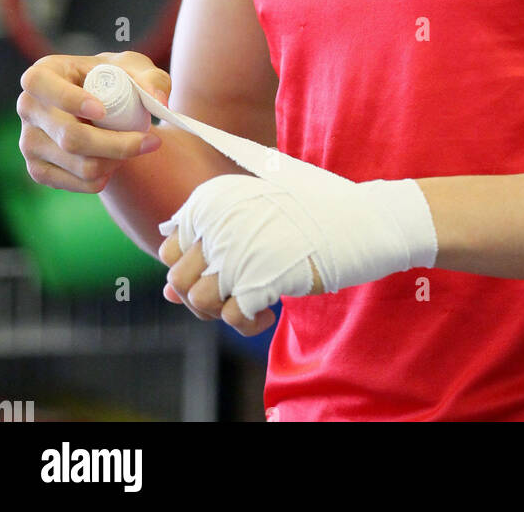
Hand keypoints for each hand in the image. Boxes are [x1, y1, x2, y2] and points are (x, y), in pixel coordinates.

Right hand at [17, 50, 169, 192]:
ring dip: (116, 161)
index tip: (102, 111)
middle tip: (152, 141)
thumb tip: (159, 101)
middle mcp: (28, 107)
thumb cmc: (118, 80)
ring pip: (78, 164)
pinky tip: (115, 162)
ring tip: (134, 147)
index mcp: (44, 73)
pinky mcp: (37, 169)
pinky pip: (76, 184)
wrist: (106, 110)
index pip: (39, 83)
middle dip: (117, 143)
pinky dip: (104, 177)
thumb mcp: (137, 69)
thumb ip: (153, 78)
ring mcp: (28, 141)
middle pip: (70, 136)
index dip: (68, 99)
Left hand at [158, 166, 436, 313]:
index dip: (192, 268)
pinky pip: (232, 318)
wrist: (356, 222)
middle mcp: (219, 222)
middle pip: (179, 278)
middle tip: (234, 291)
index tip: (220, 269)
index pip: (169, 248)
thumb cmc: (307, 213)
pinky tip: (268, 312)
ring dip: (220, 311)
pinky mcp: (260, 281)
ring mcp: (238, 252)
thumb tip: (167, 291)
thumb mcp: (252, 215)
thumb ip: (208, 246)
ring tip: (250, 301)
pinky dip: (247, 323)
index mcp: (214, 199)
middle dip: (200, 295)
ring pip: (198, 301)